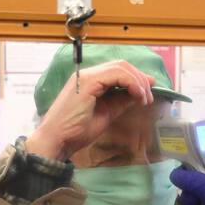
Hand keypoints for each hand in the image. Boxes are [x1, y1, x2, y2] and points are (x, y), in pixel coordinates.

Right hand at [26, 61, 154, 160]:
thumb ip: (120, 102)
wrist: (56, 140)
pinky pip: (116, 74)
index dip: (137, 78)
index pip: (118, 70)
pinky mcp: (88, 82)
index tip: (148, 92)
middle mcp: (88, 74)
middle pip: (121, 65)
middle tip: (148, 97)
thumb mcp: (105, 114)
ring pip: (120, 67)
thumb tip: (137, 94)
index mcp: (91, 81)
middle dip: (140, 79)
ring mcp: (87, 76)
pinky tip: (137, 96)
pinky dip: (131, 83)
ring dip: (138, 82)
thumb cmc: (76, 131)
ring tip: (144, 99)